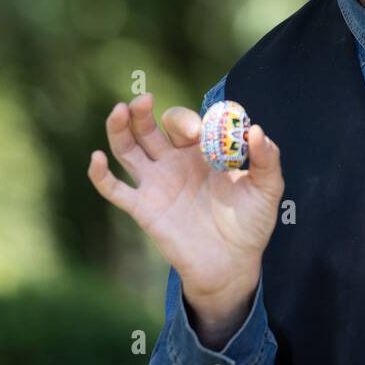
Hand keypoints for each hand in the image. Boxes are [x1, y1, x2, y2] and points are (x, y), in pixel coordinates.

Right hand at [87, 93, 283, 308]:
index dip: (187, 122)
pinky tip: (96, 158)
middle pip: (149, 128)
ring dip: (119, 128)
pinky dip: (100, 174)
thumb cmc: (251, 223)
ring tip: (119, 110)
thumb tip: (257, 131)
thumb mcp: (267, 189)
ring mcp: (156, 184)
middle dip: (144, 112)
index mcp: (201, 151)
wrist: (234, 264)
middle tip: (144, 100)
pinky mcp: (143, 208)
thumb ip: (267, 159)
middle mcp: (173, 162)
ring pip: (127, 149)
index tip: (198, 133)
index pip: (184, 123)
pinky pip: (114, 189)